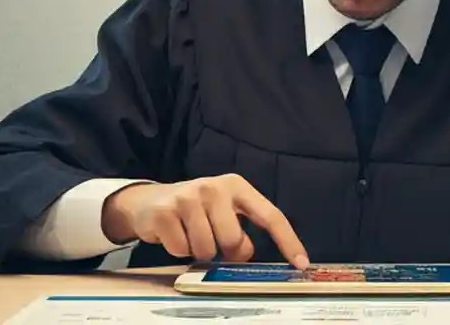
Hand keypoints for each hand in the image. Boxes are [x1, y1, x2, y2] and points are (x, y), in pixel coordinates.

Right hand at [102, 174, 309, 268]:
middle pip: (234, 241)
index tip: (300, 262)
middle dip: (225, 251)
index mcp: (237, 186)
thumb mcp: (223, 213)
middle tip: (212, 241)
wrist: (149, 201)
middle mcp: (214, 187)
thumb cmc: (196, 210)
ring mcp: (188, 197)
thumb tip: (245, 255)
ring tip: (191, 234)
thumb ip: (241, 232)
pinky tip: (174, 234)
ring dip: (200, 252)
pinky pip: (182, 250)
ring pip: (207, 250)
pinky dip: (178, 250)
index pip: (270, 215)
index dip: (287, 241)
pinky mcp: (165, 211)